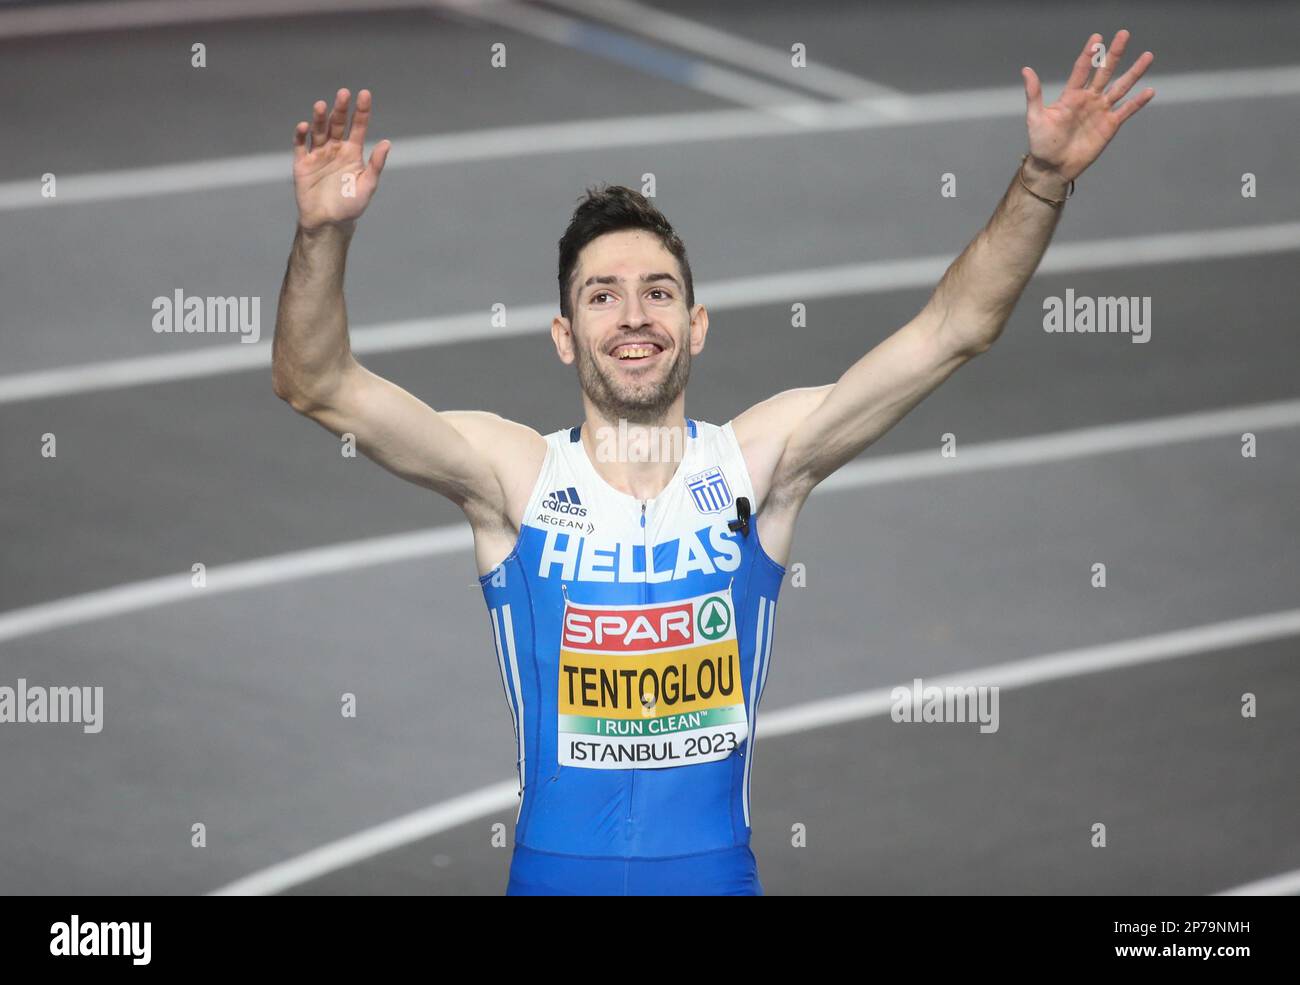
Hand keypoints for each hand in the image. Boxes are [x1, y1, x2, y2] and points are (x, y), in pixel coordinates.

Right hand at [292, 88, 390, 229]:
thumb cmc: (351, 206)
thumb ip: (375, 165)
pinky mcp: (302, 163)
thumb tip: (387, 143)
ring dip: (319, 117)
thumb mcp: (367, 186)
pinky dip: (301, 135)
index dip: (361, 111)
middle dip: (340, 109)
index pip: (358, 127)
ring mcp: (318, 154)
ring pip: (319, 130)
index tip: (364, 94)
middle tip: (343, 94)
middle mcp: (336, 149)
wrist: (329, 223)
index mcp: (353, 153)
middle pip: (337, 124)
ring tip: (321, 105)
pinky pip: (301, 145)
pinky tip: (304, 126)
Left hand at [1021, 30, 1153, 187]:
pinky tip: (1149, 91)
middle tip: (1124, 34)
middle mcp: (1088, 99)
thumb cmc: (1042, 143)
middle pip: (1104, 72)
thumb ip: (1034, 94)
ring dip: (1134, 72)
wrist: (1053, 167)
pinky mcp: (1109, 126)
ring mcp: (1100, 111)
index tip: (1096, 37)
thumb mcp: (1035, 117)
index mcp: (1071, 95)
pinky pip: (1126, 110)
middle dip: (1114, 53)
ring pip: (1121, 87)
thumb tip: (1026, 70)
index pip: (1082, 69)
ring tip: (1147, 56)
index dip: (1089, 53)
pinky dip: (1138, 102)